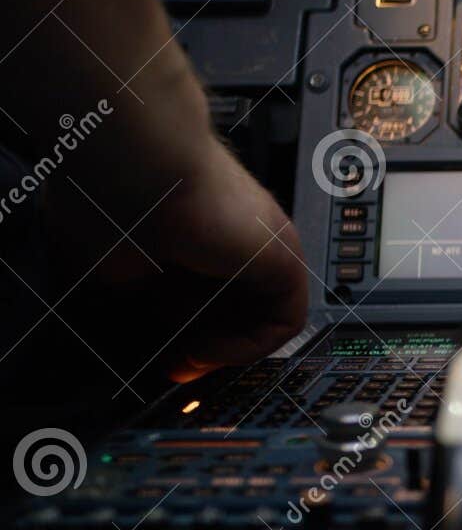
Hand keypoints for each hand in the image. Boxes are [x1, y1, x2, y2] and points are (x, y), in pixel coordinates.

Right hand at [48, 134, 307, 384]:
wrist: (133, 161)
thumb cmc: (108, 195)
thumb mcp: (113, 263)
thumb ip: (135, 299)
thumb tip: (138, 337)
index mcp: (197, 229)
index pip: (206, 294)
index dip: (184, 332)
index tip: (160, 358)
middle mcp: (234, 235)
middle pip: (234, 308)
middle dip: (205, 346)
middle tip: (173, 369)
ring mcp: (264, 245)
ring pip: (259, 315)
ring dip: (224, 349)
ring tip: (186, 358)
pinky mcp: (285, 257)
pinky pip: (284, 320)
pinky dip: (249, 347)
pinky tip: (208, 349)